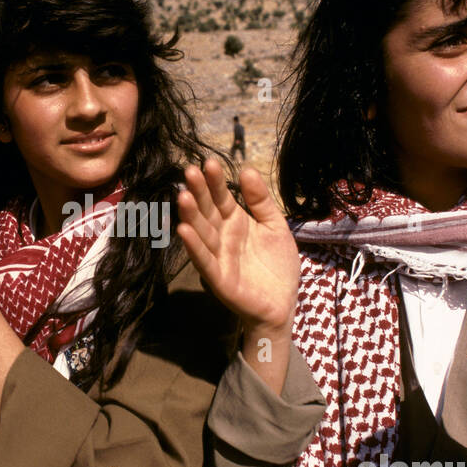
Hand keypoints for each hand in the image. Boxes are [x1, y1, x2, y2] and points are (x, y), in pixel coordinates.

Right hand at [177, 160, 297, 331]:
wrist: (283, 304)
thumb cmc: (277, 265)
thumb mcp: (275, 226)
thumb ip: (261, 201)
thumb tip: (246, 169)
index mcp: (235, 222)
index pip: (221, 197)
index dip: (215, 182)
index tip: (208, 163)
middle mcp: (222, 236)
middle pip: (207, 211)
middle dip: (198, 192)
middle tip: (190, 171)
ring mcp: (218, 257)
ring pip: (201, 233)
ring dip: (191, 216)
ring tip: (183, 196)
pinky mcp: (218, 278)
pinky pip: (204, 260)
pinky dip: (194, 247)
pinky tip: (184, 231)